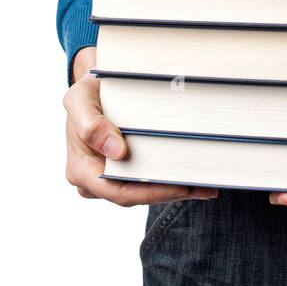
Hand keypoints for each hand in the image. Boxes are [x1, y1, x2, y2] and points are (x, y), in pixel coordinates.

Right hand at [63, 46, 217, 205]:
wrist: (91, 89)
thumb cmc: (86, 94)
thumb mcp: (80, 100)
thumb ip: (91, 125)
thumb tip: (117, 152)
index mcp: (81, 169)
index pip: (120, 192)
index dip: (152, 194)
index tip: (180, 186)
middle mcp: (95, 180)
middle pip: (137, 196)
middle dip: (171, 193)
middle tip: (203, 188)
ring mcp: (110, 176)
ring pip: (144, 191)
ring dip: (174, 189)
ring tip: (205, 184)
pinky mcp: (124, 170)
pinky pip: (146, 179)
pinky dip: (169, 178)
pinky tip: (193, 177)